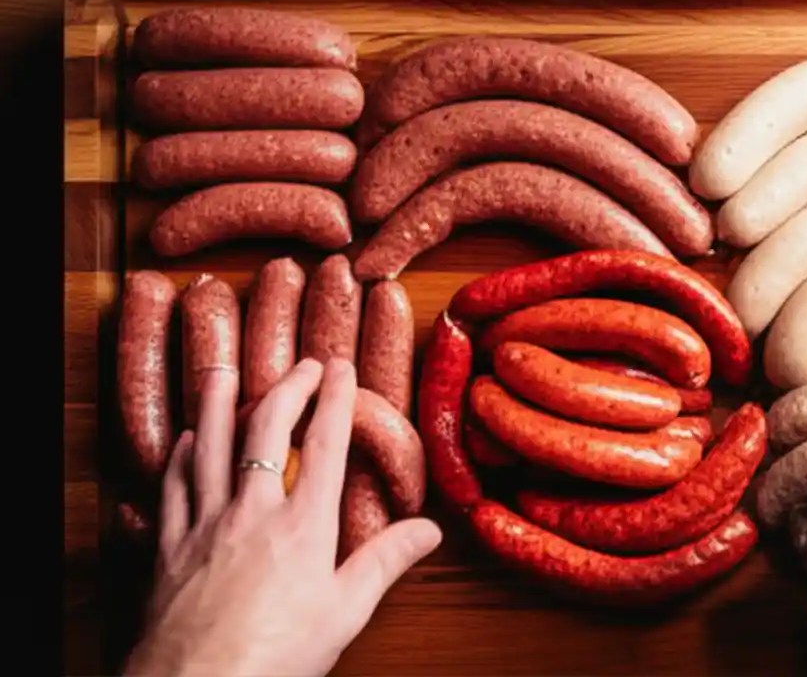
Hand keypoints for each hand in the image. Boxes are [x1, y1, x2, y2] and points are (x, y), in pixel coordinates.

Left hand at [123, 358, 442, 676]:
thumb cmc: (276, 657)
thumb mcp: (346, 612)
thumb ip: (385, 563)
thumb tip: (430, 530)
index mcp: (304, 526)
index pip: (323, 445)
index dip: (334, 400)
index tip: (340, 369)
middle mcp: (252, 513)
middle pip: (266, 431)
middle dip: (287, 389)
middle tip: (302, 365)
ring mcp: (206, 525)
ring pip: (210, 448)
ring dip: (220, 405)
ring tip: (225, 373)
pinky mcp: (170, 547)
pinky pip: (172, 488)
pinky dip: (179, 458)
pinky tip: (185, 441)